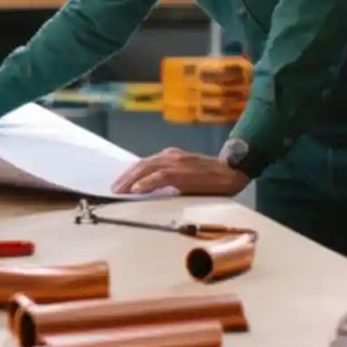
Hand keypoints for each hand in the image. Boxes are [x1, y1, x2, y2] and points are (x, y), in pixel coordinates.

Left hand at [111, 148, 248, 195]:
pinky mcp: (183, 173)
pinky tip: (137, 190)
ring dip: (131, 181)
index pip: (144, 163)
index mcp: (170, 156)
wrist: (232, 172)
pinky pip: (160, 177)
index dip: (130, 174)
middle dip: (126, 177)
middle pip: (141, 165)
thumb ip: (169, 177)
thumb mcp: (185, 173)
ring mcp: (176, 163)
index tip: (119, 185)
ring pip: (147, 169)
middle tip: (114, 190)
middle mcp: (170, 156)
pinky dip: (147, 183)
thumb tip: (149, 189)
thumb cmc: (210, 176)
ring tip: (120, 191)